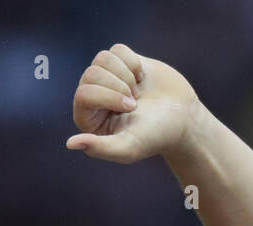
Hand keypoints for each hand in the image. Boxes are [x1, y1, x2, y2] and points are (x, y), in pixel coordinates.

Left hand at [66, 43, 200, 163]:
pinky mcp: (122, 64)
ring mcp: (107, 79)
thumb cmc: (154, 137)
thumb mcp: (126, 148)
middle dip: (119, 85)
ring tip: (137, 91)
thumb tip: (70, 143)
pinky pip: (117, 50)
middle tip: (135, 102)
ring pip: (102, 58)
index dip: (109, 96)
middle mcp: (92, 97)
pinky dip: (133, 62)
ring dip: (126, 74)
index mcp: (88, 119)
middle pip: (91, 73)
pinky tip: (141, 79)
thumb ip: (99, 148)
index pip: (83, 93)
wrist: (183, 119)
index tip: (131, 108)